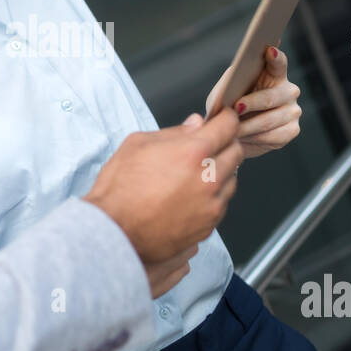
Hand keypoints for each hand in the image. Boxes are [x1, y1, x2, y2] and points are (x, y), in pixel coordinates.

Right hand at [83, 110, 241, 297]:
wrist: (114, 232)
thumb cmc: (119, 189)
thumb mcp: (138, 144)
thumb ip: (173, 132)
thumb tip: (195, 125)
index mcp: (193, 152)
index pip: (228, 127)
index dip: (226, 118)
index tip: (222, 118)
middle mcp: (209, 178)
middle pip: (236, 152)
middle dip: (225, 143)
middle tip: (209, 144)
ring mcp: (211, 205)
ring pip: (232, 179)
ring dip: (221, 171)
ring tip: (196, 174)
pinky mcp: (208, 226)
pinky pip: (222, 204)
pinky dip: (214, 196)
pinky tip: (192, 195)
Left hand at [204, 42, 300, 158]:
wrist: (234, 133)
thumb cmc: (229, 106)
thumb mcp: (223, 93)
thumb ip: (228, 86)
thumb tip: (230, 88)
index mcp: (273, 74)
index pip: (278, 62)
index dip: (275, 57)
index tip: (270, 50)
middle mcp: (288, 90)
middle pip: (272, 96)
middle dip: (252, 103)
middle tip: (237, 107)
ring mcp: (293, 110)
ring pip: (270, 119)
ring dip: (249, 126)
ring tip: (233, 130)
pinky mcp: (292, 130)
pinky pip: (274, 135)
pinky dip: (256, 138)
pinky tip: (244, 138)